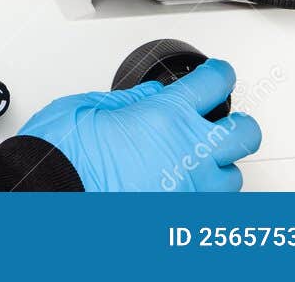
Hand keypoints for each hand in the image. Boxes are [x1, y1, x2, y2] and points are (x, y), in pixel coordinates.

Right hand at [19, 58, 261, 191]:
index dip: (219, 74)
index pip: (214, 84)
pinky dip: (198, 197)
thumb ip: (129, 100)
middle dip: (237, 124)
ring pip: (233, 179)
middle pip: (245, 134)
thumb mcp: (88, 106)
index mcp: (165, 117)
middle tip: (225, 121)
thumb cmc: (62, 153)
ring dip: (221, 167)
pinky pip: (205, 208)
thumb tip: (150, 96)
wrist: (49, 195)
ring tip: (205, 162)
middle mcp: (186, 154)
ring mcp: (187, 192)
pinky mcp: (176, 220)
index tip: (218, 74)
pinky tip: (184, 190)